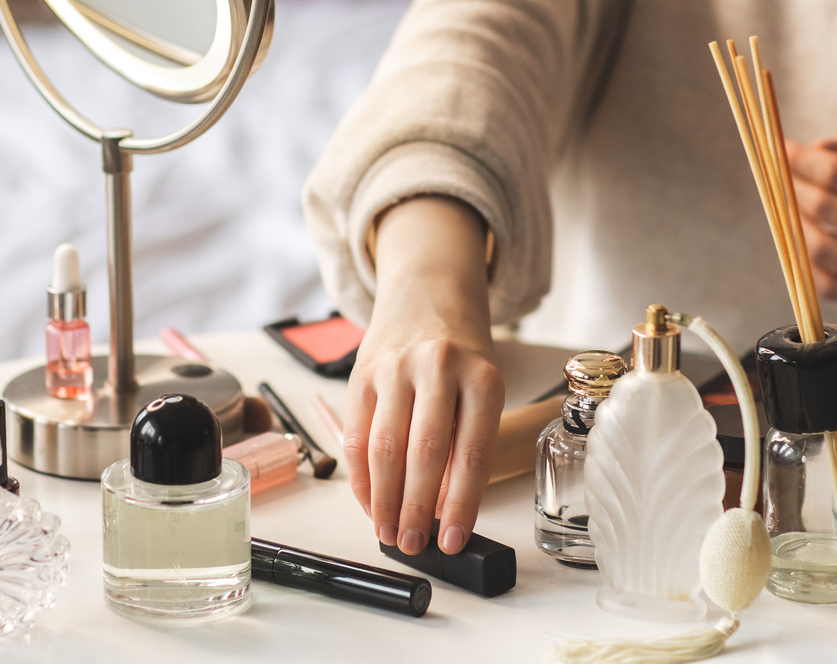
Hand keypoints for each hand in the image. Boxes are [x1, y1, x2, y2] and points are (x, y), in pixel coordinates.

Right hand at [346, 196, 503, 555]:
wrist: (427, 292)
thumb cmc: (461, 354)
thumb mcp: (480, 390)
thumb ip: (463, 443)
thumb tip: (441, 510)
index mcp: (481, 376)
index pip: (471, 453)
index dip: (460, 505)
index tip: (452, 540)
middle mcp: (437, 368)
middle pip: (423, 453)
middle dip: (415, 508)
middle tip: (413, 544)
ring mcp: (395, 368)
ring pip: (384, 447)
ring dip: (382, 499)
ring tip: (387, 531)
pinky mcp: (361, 373)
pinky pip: (356, 434)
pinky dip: (361, 475)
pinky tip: (368, 500)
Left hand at [786, 133, 836, 347]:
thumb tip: (813, 148)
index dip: (801, 160)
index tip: (780, 148)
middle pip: (826, 208)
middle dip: (792, 188)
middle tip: (782, 177)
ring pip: (821, 250)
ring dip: (796, 225)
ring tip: (795, 208)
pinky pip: (830, 287)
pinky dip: (807, 266)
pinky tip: (807, 243)